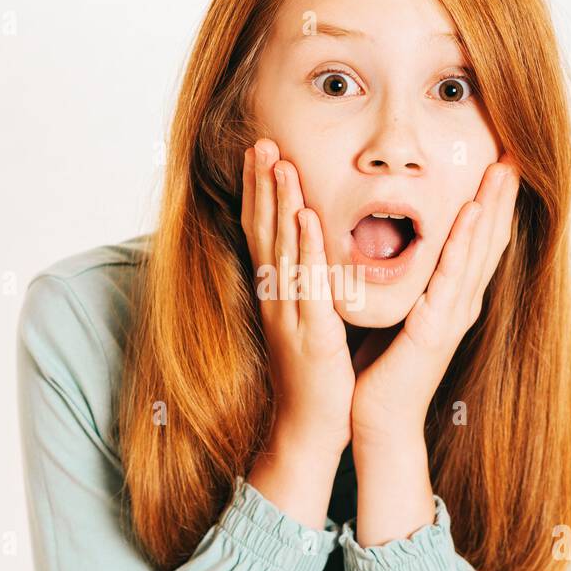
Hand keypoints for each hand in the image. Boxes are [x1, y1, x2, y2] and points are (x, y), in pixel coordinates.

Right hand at [240, 138, 355, 458]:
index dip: (258, 192)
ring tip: (279, 162)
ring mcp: (290, 314)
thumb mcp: (304, 322)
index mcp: (276, 294)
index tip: (260, 152)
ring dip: (279, 203)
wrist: (308, 429)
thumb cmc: (312, 377)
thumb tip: (305, 255)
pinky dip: (305, 248)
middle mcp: (276, 298)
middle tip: (260, 141)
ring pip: (281, 249)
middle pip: (263, 231)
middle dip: (261, 184)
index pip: (262, 233)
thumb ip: (303, 288)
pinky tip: (306, 217)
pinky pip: (307, 284)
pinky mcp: (312, 333)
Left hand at [350, 155, 519, 446]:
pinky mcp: (437, 330)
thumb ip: (405, 282)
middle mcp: (460, 303)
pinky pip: (451, 277)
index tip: (496, 160)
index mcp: (450, 298)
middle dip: (500, 193)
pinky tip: (470, 213)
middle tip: (513, 150)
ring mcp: (454, 316)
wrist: (378, 420)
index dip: (489, 200)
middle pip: (487, 237)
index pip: (476, 239)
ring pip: (478, 250)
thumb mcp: (395, 311)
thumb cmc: (381, 370)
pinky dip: (463, 243)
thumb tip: (394, 246)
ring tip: (502, 168)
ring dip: (491, 207)